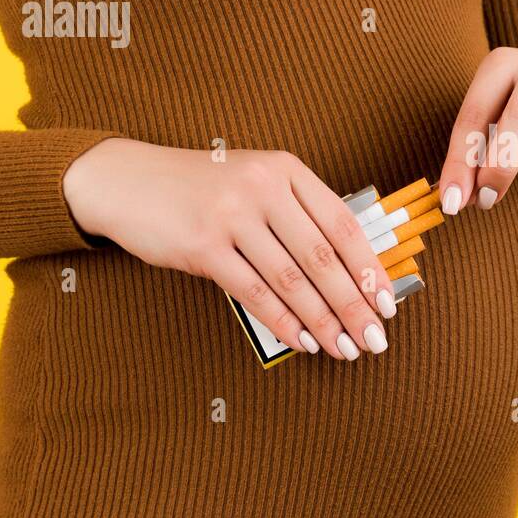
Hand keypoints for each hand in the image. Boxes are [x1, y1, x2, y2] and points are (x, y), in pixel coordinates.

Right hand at [63, 138, 395, 359]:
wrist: (128, 181)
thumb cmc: (202, 189)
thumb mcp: (256, 182)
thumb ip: (298, 215)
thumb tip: (349, 273)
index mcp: (286, 170)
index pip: (343, 224)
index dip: (370, 268)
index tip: (388, 303)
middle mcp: (263, 187)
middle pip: (323, 256)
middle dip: (354, 304)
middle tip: (374, 339)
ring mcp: (232, 215)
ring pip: (292, 279)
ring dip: (323, 320)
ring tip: (344, 348)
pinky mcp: (202, 246)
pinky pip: (253, 292)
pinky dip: (283, 321)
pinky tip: (303, 340)